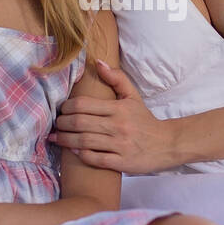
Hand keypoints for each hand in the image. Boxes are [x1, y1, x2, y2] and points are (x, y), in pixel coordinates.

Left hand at [48, 59, 178, 173]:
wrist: (168, 144)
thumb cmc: (145, 120)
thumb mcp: (133, 97)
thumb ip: (116, 78)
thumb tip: (97, 62)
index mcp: (118, 108)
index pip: (83, 104)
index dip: (67, 107)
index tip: (61, 110)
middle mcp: (118, 126)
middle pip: (80, 123)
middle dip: (62, 124)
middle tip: (55, 125)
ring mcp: (120, 145)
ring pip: (84, 141)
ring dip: (66, 140)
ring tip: (56, 138)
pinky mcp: (123, 162)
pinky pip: (96, 159)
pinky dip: (81, 154)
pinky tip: (73, 151)